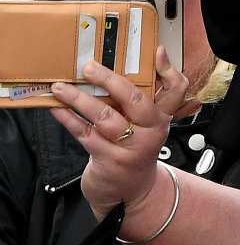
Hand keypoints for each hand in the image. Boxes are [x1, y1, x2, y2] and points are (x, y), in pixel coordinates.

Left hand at [50, 53, 189, 224]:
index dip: (168, 70)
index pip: (176, 89)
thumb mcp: (146, 128)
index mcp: (162, 118)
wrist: (129, 193)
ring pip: (105, 117)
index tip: (158, 51)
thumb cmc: (133, 151)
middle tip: (88, 67)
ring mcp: (130, 147)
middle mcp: (151, 130)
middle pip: (136, 99)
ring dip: (80, 100)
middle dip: (110, 80)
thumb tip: (117, 73)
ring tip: (61, 88)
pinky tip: (57, 109)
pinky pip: (85, 134)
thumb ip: (139, 104)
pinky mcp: (109, 159)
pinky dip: (69, 119)